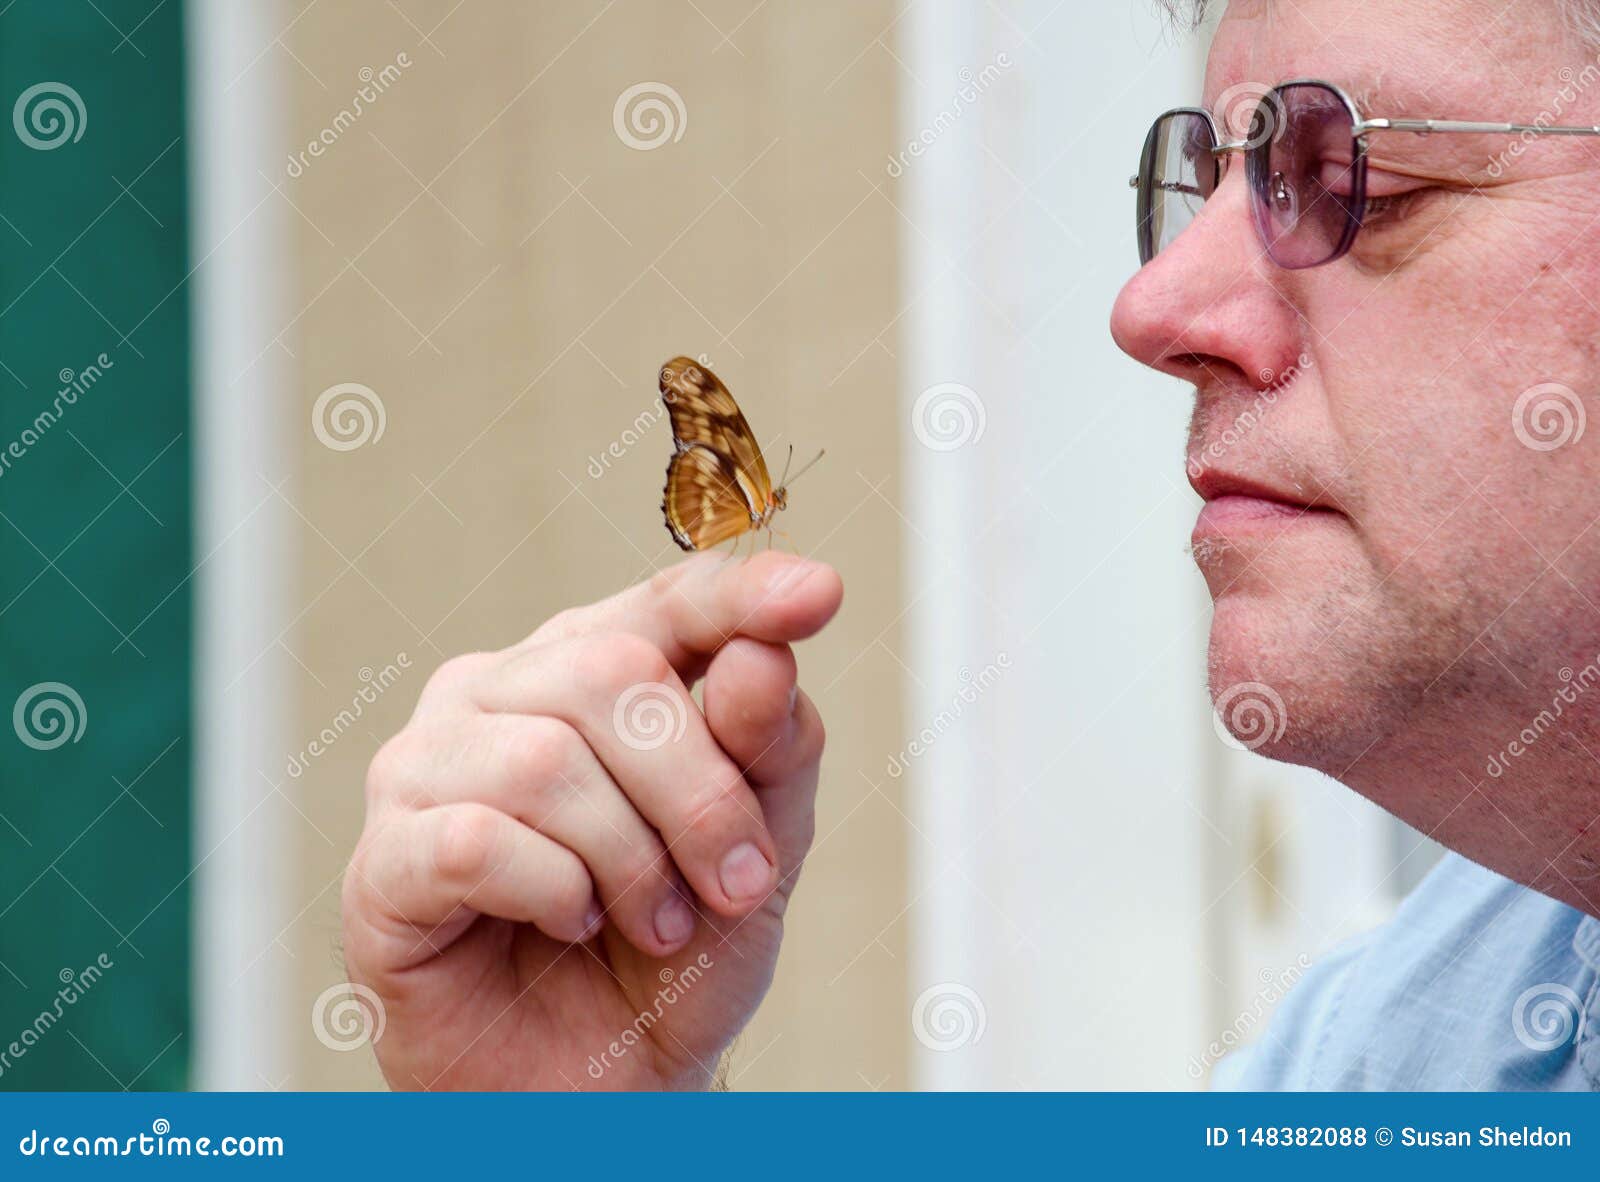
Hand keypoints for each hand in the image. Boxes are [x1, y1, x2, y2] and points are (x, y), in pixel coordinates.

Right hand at [340, 550, 842, 1089]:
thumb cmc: (673, 951)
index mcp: (592, 669)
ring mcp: (427, 767)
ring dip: (633, 862)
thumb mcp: (761, 851)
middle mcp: (500, 694)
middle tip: (738, 886)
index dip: (742, 594)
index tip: (821, 595)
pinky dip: (552, 894)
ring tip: (656, 924)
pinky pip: (476, 840)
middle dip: (701, 792)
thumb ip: (768, 750)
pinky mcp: (384, 858)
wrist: (602, 1087)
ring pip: (545, 759)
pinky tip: (569, 924)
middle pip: (611, 676)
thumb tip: (762, 655)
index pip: (670, 601)